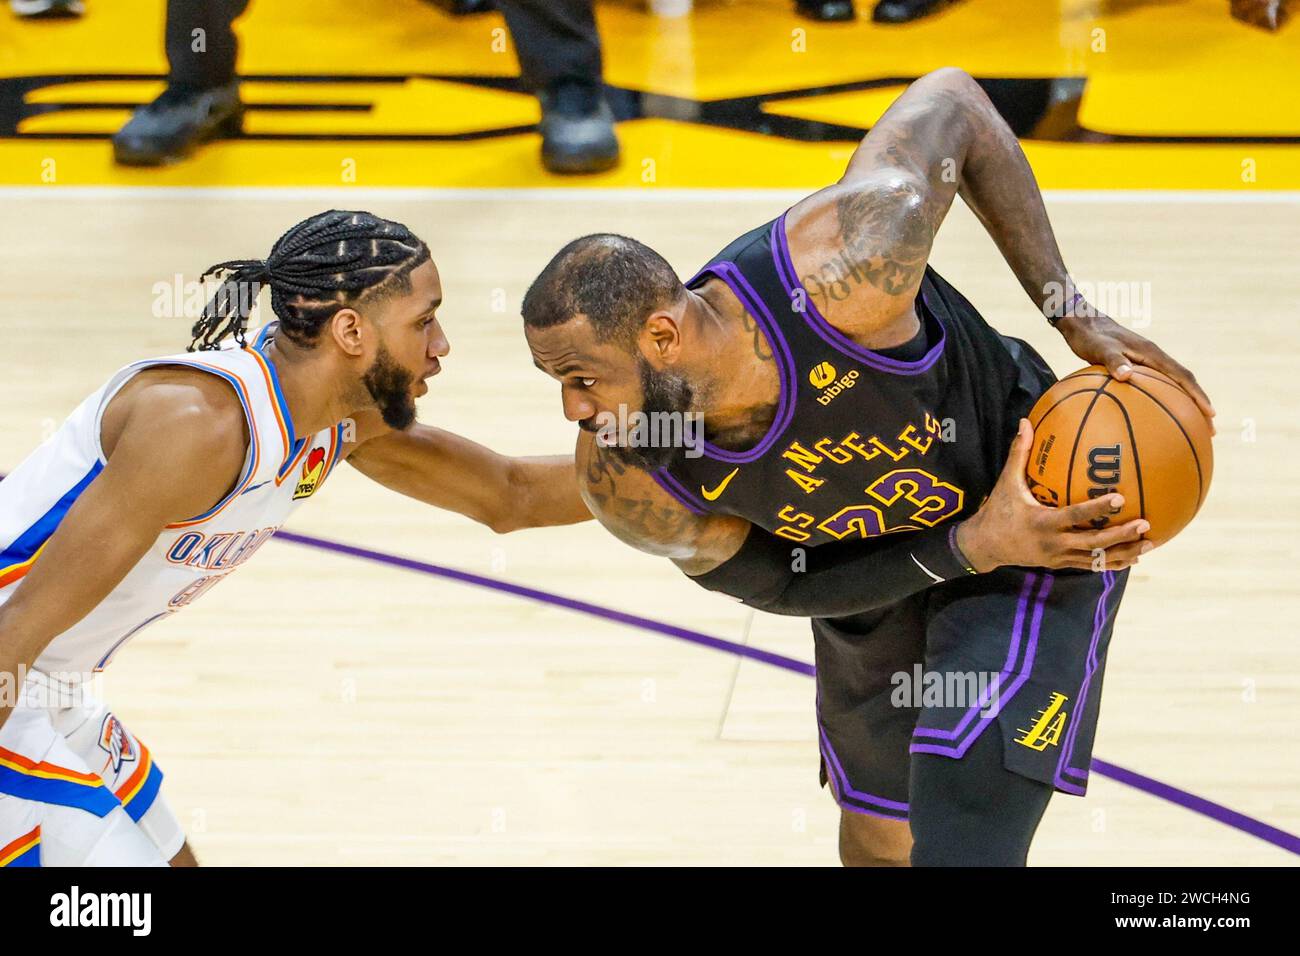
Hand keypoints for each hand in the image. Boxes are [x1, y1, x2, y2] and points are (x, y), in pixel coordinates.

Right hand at [956, 419, 1150, 571]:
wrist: (985, 546)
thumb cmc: (997, 510)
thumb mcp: (1006, 482)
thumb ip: (1019, 453)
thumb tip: (1025, 422)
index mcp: (1043, 522)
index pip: (1075, 516)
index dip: (1098, 508)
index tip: (1121, 498)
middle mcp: (1054, 543)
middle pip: (1093, 544)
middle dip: (1121, 536)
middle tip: (1145, 524)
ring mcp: (1059, 557)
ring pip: (1096, 559)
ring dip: (1124, 552)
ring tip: (1149, 543)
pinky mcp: (1061, 564)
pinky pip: (1091, 565)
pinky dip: (1112, 562)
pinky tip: (1133, 556)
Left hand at [1055, 310, 1215, 433]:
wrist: (1082, 323)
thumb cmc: (1090, 337)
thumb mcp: (1099, 348)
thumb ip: (1112, 361)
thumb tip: (1125, 376)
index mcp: (1152, 353)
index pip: (1182, 376)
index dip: (1197, 395)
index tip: (1210, 413)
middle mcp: (1154, 358)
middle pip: (1183, 384)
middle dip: (1198, 406)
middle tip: (1209, 430)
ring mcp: (1146, 362)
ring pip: (1172, 386)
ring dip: (1183, 405)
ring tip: (1190, 429)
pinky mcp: (1136, 366)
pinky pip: (1155, 387)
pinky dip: (1161, 401)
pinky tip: (1153, 418)